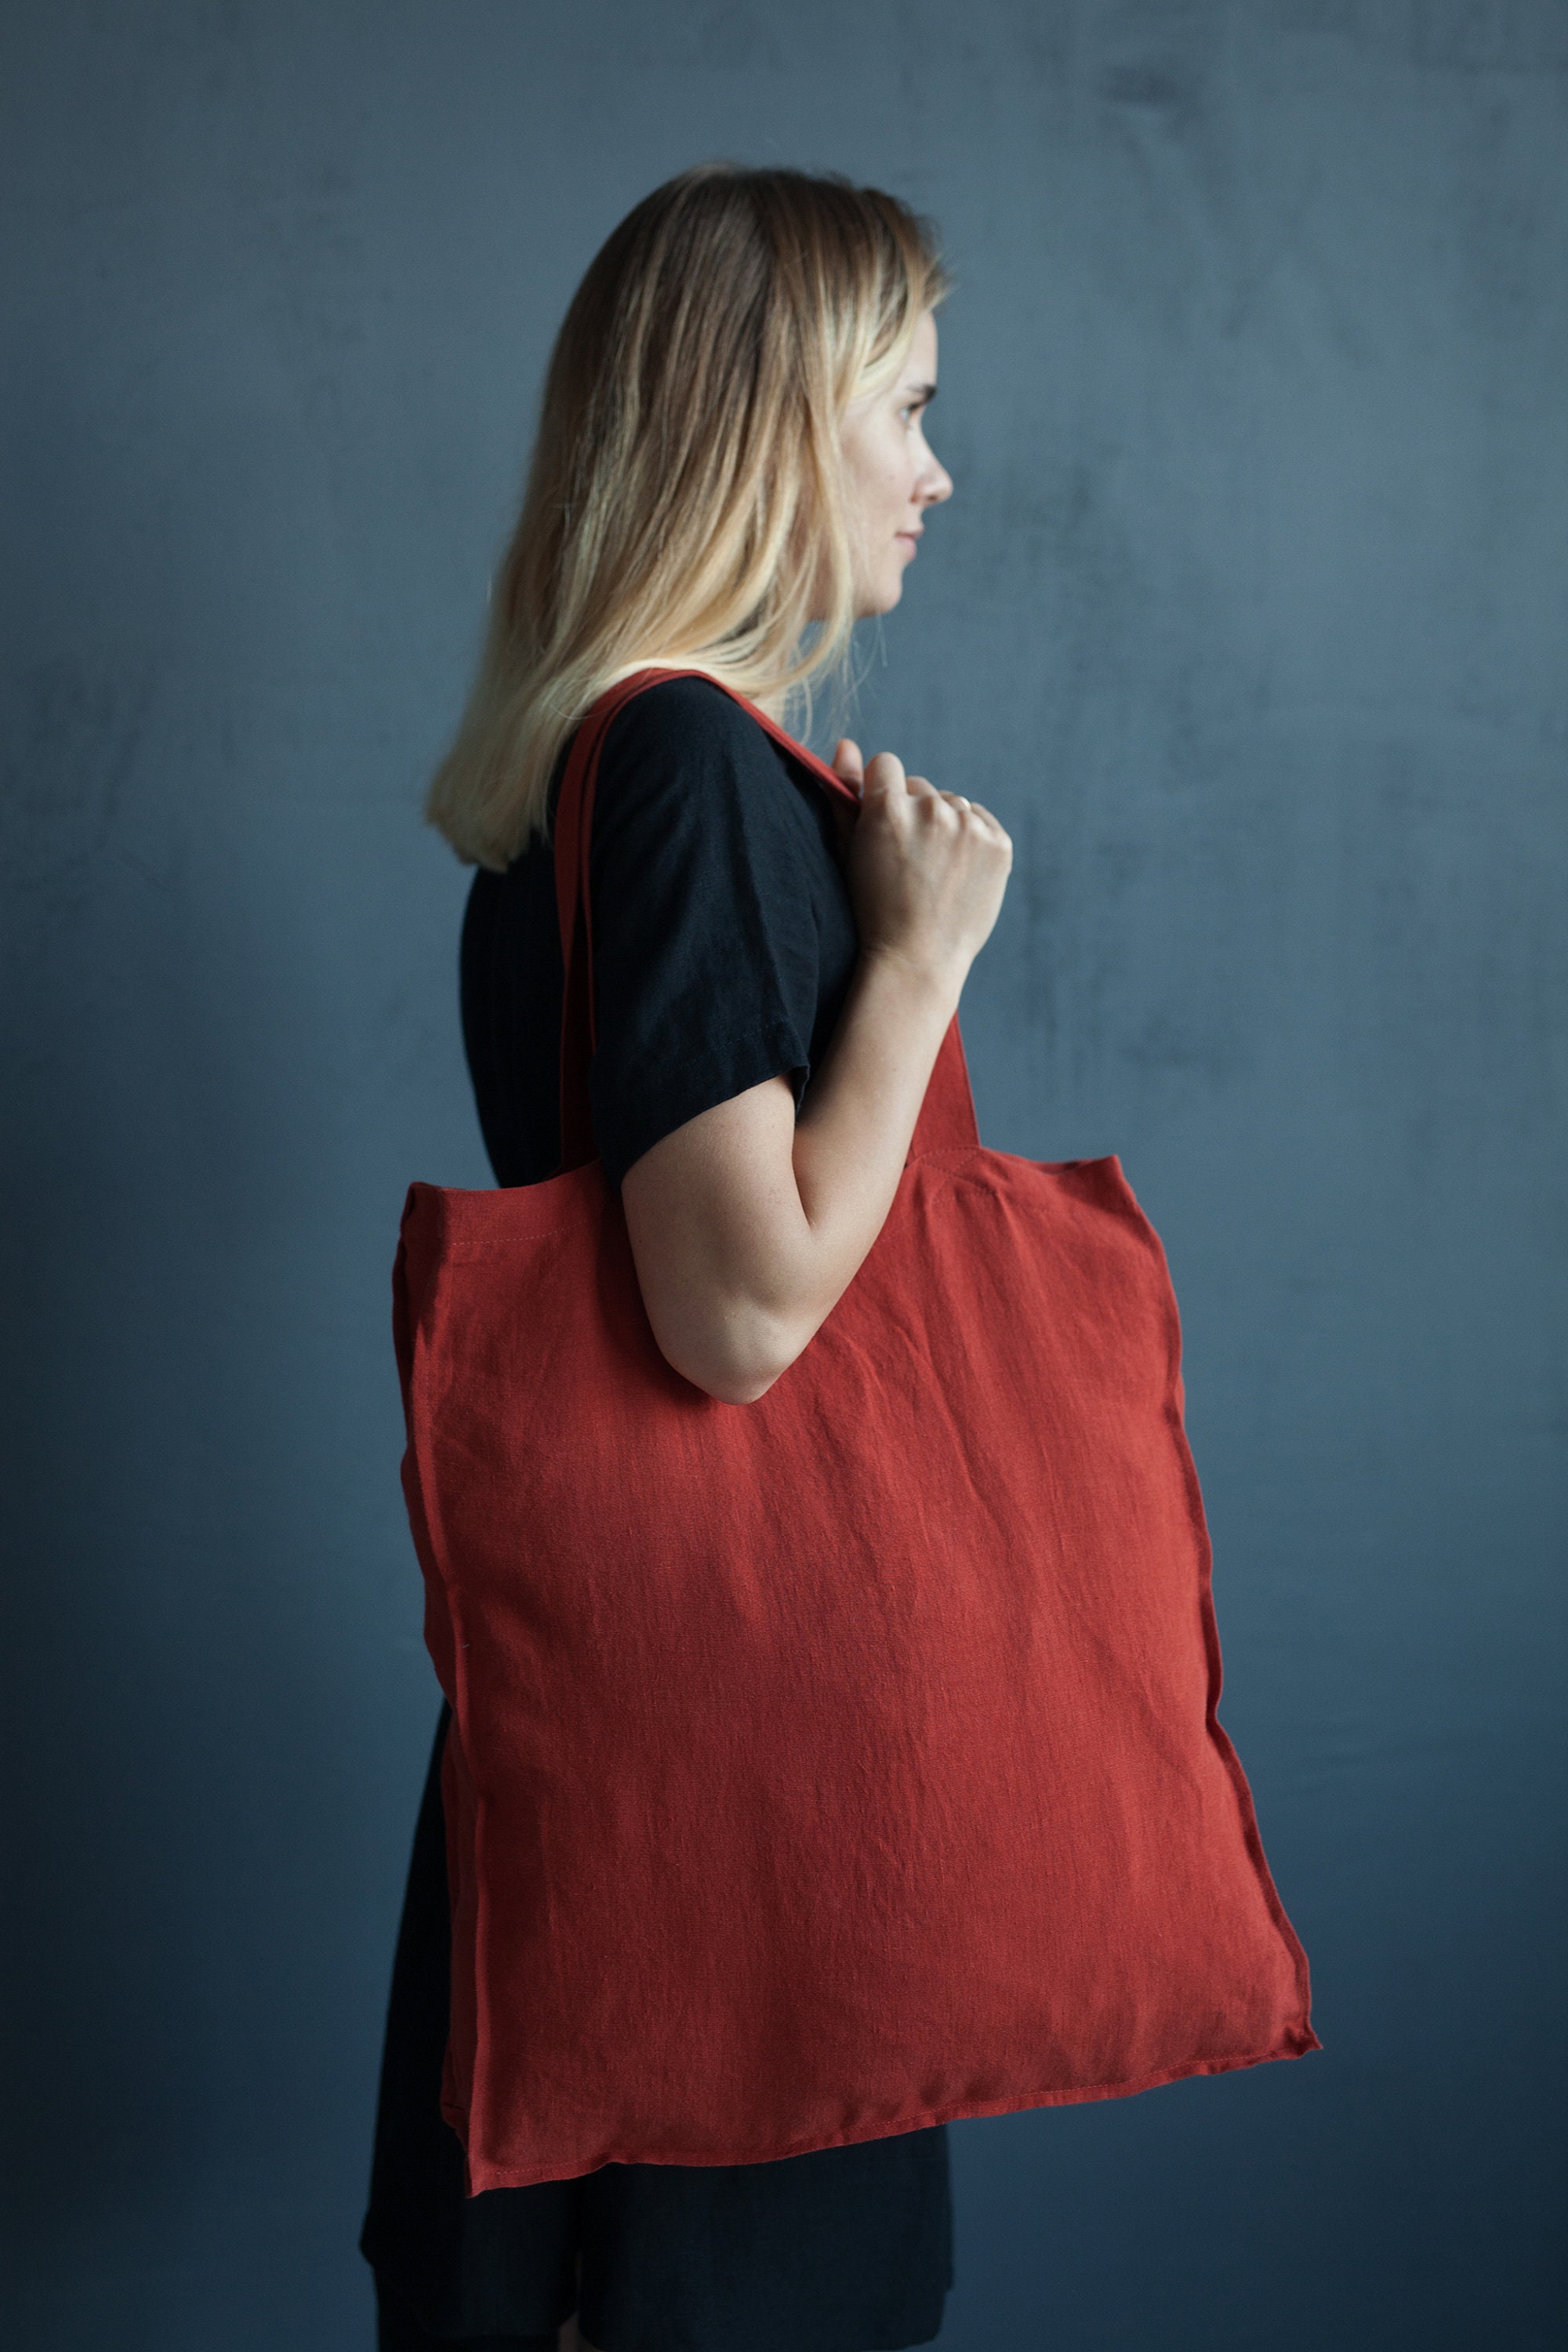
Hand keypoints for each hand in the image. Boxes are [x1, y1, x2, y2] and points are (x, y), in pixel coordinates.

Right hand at [831, 737, 1012, 992]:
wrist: (916, 960)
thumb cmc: (874, 908)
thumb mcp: (850, 851)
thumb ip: (844, 793)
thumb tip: (845, 742)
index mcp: (888, 809)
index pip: (885, 765)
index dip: (880, 794)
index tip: (883, 825)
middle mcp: (932, 810)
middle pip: (920, 788)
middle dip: (912, 813)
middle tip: (908, 861)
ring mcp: (969, 828)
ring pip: (952, 804)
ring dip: (944, 826)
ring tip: (933, 871)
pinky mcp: (998, 844)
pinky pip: (981, 820)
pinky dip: (972, 839)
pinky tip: (957, 871)